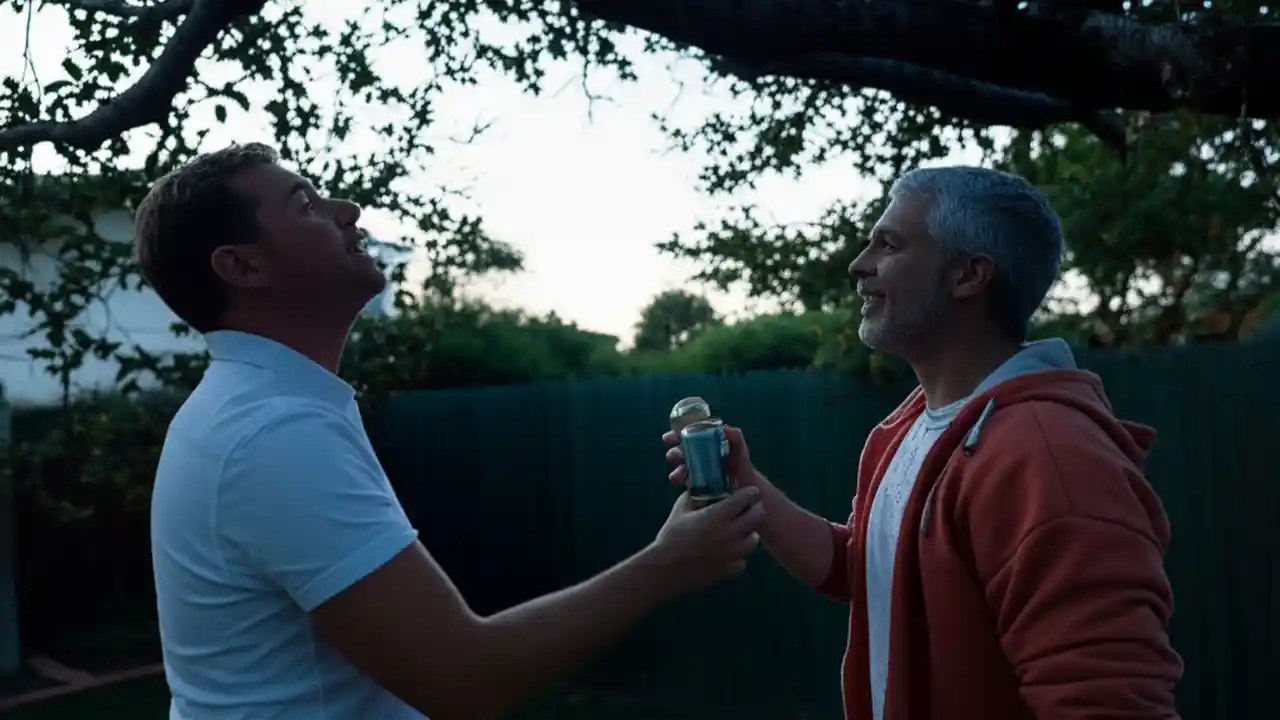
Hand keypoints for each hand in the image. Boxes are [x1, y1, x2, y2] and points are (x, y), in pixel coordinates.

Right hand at [645, 487, 764, 592]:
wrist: (664, 569)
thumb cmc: (670, 537)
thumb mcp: (680, 510)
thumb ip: (691, 497)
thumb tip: (695, 488)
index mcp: (717, 515)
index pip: (745, 498)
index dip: (749, 493)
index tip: (750, 492)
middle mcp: (729, 533)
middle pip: (757, 516)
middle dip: (755, 510)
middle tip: (749, 509)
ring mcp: (730, 553)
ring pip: (754, 541)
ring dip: (749, 534)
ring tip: (740, 532)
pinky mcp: (727, 570)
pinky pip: (742, 561)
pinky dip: (737, 557)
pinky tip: (728, 554)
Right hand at [662, 424, 760, 491]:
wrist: (747, 489)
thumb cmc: (743, 466)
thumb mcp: (739, 450)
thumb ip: (736, 438)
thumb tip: (726, 428)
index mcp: (706, 444)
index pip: (687, 436)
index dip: (676, 435)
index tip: (669, 438)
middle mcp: (699, 456)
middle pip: (681, 452)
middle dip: (673, 453)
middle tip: (672, 456)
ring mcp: (697, 471)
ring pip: (681, 468)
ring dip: (676, 471)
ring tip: (677, 476)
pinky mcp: (697, 485)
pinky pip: (685, 482)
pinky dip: (681, 482)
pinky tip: (683, 484)